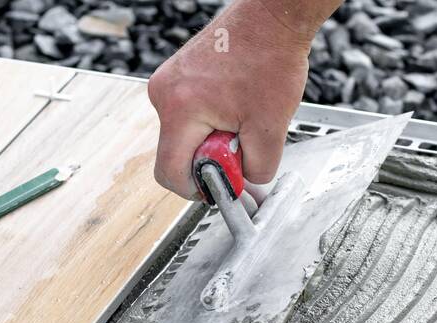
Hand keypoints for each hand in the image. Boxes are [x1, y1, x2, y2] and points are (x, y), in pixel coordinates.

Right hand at [148, 0, 313, 199]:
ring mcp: (169, 82)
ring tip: (243, 121)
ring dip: (213, 140)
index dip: (196, 190)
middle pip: (176, 153)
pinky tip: (237, 108)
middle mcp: (164, 94)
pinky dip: (213, 122)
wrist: (271, 18)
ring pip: (185, 135)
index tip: (221, 188)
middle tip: (241, 149)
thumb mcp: (271, 130)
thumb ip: (256, 168)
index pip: (169, 172)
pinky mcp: (179, 77)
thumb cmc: (270, 59)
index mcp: (179, 109)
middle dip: (210, 161)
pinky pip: (190, 115)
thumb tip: (245, 184)